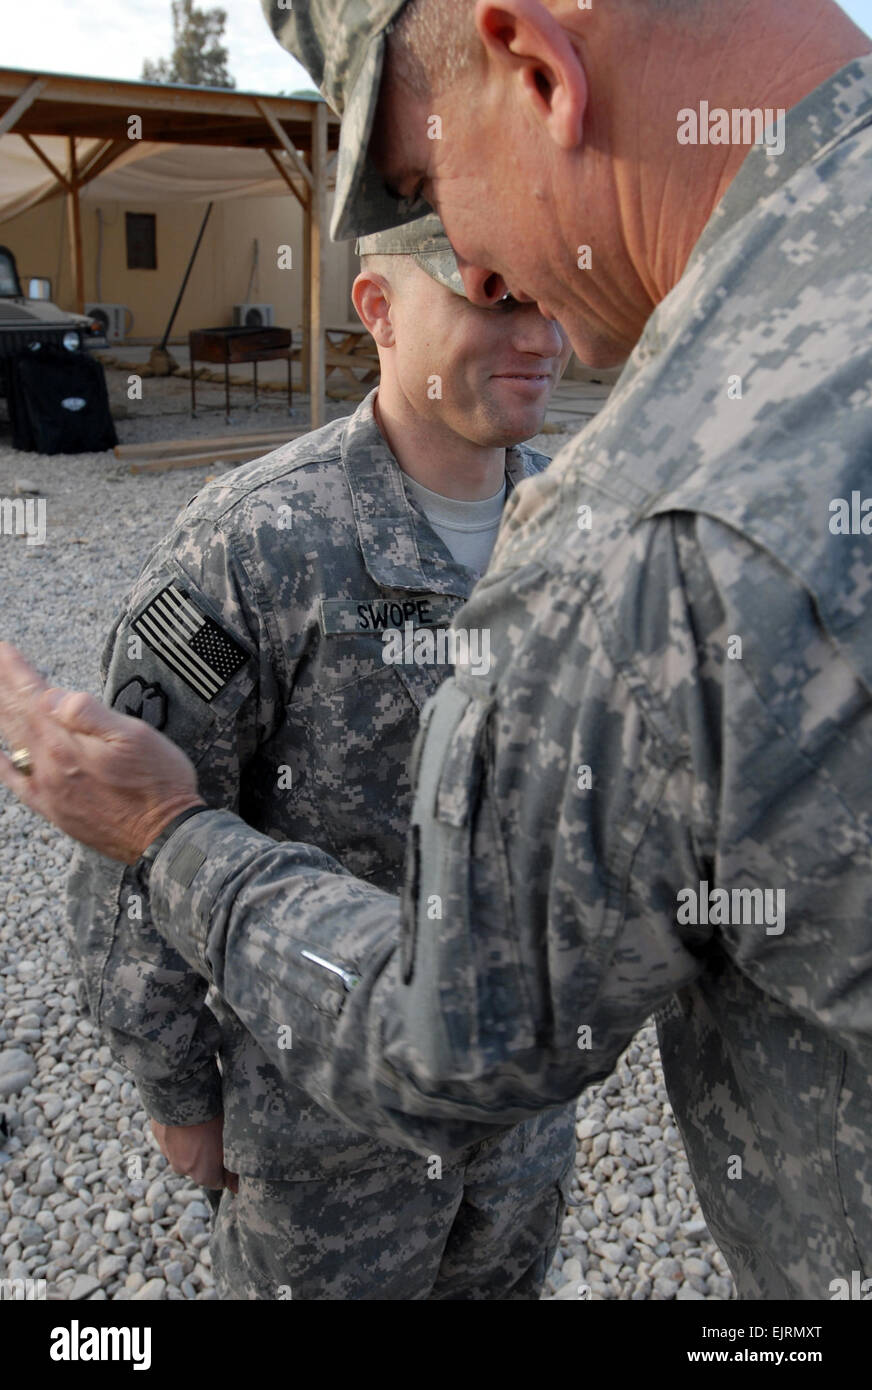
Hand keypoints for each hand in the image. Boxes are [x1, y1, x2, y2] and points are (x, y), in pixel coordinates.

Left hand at [0, 642, 204, 861]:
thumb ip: (90, 714)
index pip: (34, 698)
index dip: (15, 672)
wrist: (166, 837)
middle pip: (17, 718)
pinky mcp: (54, 809)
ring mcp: (49, 789)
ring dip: (1, 716)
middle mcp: (50, 767)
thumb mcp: (135, 737)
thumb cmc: (159, 784)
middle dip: (2, 688)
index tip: (3, 651)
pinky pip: (17, 783)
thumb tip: (52, 696)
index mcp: (69, 745)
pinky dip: (2, 765)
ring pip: (13, 744)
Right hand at [151, 1114, 238, 1192]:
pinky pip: (172, 1138)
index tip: (234, 1160)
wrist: (182, 1091)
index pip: (219, 1182)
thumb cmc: (213, 1116)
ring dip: (193, 1143)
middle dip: (209, 1156)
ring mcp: (167, 1152)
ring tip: (203, 1123)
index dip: (228, 1172)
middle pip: (201, 1167)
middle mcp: (183, 1169)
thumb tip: (236, 1185)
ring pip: (185, 1152)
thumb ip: (232, 1165)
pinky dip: (180, 1132)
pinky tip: (189, 1117)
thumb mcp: (230, 1139)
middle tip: (219, 1135)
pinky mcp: (157, 1135)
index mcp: (203, 1174)